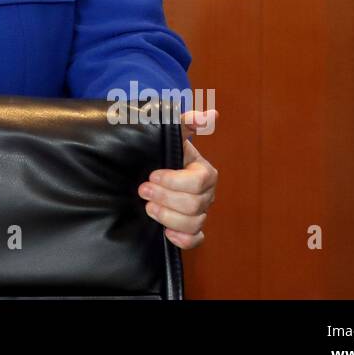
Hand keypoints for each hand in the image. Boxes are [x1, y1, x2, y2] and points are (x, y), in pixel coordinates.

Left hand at [138, 107, 217, 249]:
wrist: (146, 169)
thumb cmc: (159, 149)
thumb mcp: (168, 132)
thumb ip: (185, 121)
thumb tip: (211, 115)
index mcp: (204, 171)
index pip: (197, 181)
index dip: (173, 181)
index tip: (151, 175)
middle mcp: (206, 193)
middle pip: (194, 205)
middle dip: (165, 198)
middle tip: (142, 190)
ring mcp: (200, 212)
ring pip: (194, 223)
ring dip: (168, 218)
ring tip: (148, 208)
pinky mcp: (190, 228)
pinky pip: (196, 240)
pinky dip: (183, 239)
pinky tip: (166, 233)